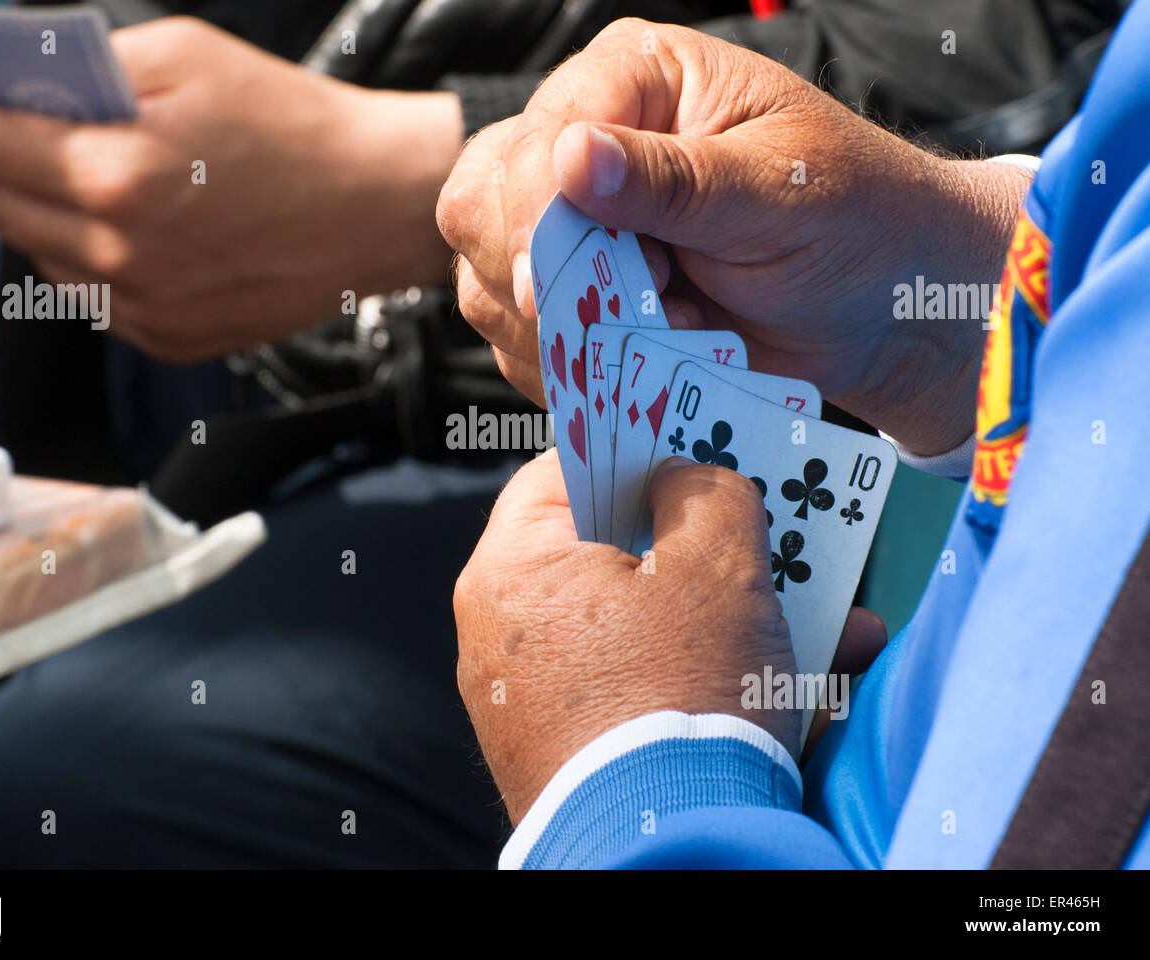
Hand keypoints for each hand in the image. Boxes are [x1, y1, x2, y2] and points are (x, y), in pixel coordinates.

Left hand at [0, 16, 462, 361]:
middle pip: (1, 208)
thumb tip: (15, 78)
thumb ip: (86, 63)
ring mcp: (148, 306)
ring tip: (62, 180)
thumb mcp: (186, 55)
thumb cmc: (293, 124)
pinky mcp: (175, 337)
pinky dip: (90, 262)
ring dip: (35, 216)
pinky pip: (96, 299)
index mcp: (117, 175)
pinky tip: (119, 230)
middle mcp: (122, 254)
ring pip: (45, 259)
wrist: (376, 206)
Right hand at [437, 19, 1031, 453]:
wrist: (879, 305)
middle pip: (479, 207)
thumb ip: (675, 180)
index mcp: (633, 79)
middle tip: (639, 302)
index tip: (547, 283)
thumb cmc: (851, 219)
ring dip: (565, 328)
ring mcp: (571, 224)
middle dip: (544, 276)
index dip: (530, 218)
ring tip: (664, 325)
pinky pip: (519, 341)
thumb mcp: (776, 190)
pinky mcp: (575, 294)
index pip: (534, 143)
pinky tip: (643, 354)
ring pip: (486, 282)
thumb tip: (574, 158)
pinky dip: (571, 365)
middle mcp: (586, 142)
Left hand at [454, 449, 885, 822]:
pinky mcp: (583, 749)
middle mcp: (508, 637)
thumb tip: (689, 479)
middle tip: (762, 521)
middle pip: (613, 552)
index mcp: (511, 573)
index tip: (690, 439)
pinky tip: (808, 676)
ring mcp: (541, 700)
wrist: (679, 851)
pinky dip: (716, 673)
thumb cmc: (682, 698)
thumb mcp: (714, 567)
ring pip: (649, 624)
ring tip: (822, 609)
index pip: (562, 472)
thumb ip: (705, 493)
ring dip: (734, 612)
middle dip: (705, 540)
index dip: (633, 446)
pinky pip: (653, 684)